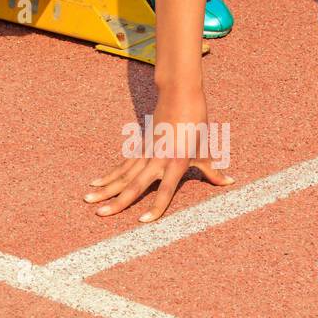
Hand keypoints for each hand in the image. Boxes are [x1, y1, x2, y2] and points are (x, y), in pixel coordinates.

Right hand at [84, 90, 233, 222]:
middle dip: (117, 201)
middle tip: (100, 214)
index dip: (155, 207)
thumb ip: (212, 171)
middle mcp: (158, 159)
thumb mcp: (205, 149)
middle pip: (135, 185)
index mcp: (177, 162)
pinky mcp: (140, 147)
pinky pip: (123, 166)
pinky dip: (109, 176)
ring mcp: (146, 152)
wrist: (180, 95)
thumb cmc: (197, 123)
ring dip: (105, 189)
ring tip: (88, 200)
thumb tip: (229, 183)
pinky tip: (96, 184)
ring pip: (123, 175)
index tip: (142, 222)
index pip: (165, 190)